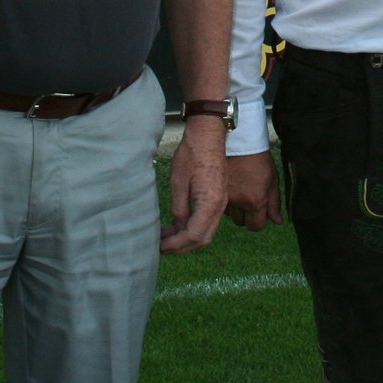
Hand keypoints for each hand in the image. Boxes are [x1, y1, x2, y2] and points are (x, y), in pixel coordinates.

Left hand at [160, 118, 226, 253]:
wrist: (208, 135)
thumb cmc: (192, 154)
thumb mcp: (178, 182)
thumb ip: (179, 209)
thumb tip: (178, 226)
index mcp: (210, 203)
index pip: (194, 235)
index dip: (176, 245)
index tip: (160, 247)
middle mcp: (220, 206)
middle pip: (203, 239)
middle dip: (182, 247)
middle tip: (162, 246)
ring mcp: (222, 202)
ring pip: (206, 231)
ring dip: (187, 238)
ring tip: (166, 236)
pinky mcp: (219, 197)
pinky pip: (208, 221)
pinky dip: (193, 227)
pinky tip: (177, 224)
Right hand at [223, 151, 282, 230]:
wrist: (239, 142)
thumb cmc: (259, 159)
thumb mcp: (272, 180)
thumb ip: (274, 203)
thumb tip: (278, 222)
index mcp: (255, 200)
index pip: (256, 226)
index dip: (259, 222)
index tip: (259, 213)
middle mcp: (239, 202)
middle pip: (242, 223)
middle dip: (247, 217)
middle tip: (249, 201)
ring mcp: (225, 197)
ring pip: (230, 215)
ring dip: (235, 210)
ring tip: (240, 193)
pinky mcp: (215, 190)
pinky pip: (221, 205)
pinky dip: (226, 202)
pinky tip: (231, 189)